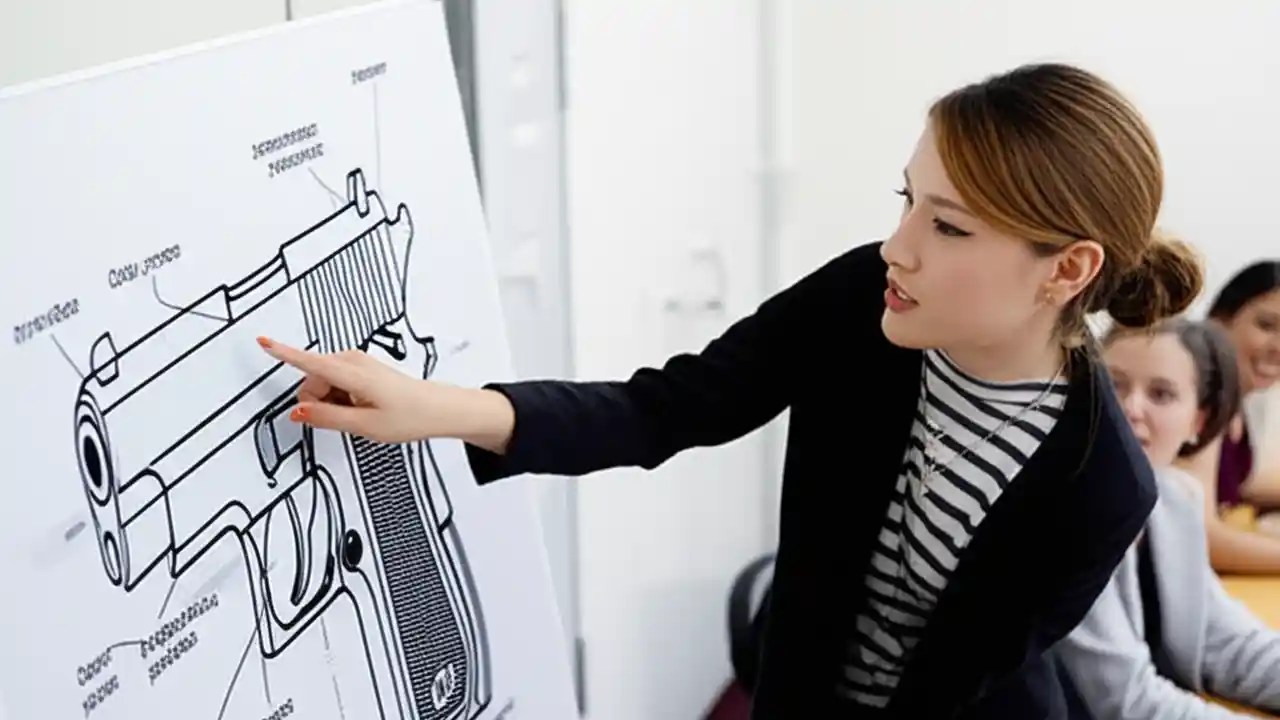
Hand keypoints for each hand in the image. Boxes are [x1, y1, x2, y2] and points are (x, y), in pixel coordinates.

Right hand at [256, 335, 437, 442]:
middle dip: (317, 401)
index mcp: (353, 374)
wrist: (438, 409)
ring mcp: (357, 362)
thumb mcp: (365, 426)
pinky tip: (361, 408)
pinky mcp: (360, 367)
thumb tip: (297, 412)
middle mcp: (353, 361)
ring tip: (359, 413)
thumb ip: (326, 418)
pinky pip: (335, 382)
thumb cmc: (410, 416)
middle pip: (312, 379)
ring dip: (330, 401)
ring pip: (322, 382)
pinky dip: (340, 397)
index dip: (284, 353)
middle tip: (345, 418)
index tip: (263, 341)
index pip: (309, 363)